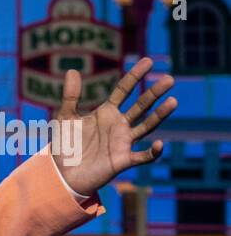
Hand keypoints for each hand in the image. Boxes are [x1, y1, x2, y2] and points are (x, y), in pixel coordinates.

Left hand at [53, 57, 176, 195]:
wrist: (63, 175)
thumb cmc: (65, 146)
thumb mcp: (65, 119)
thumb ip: (70, 96)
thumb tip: (72, 71)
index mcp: (106, 113)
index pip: (124, 90)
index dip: (135, 75)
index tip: (148, 61)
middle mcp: (119, 125)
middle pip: (141, 105)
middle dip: (154, 93)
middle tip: (169, 79)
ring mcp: (123, 142)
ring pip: (146, 126)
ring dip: (159, 115)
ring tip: (173, 101)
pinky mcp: (122, 160)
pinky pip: (142, 156)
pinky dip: (152, 152)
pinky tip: (158, 144)